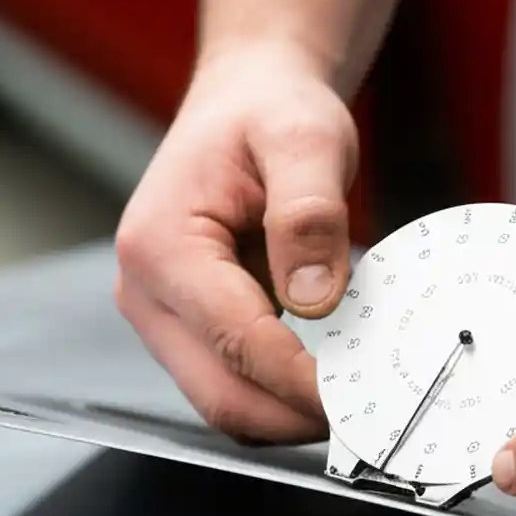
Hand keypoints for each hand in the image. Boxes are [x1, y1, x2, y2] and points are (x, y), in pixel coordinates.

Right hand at [115, 47, 356, 442]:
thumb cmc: (271, 111)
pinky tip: (334, 377)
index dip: (301, 381)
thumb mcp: (305, 139)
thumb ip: (309, 215)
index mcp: (160, 246)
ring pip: (226, 401)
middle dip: (295, 417)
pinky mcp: (191, 327)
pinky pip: (235, 382)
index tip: (363, 396)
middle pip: (220, 397)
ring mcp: (164, 316)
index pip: (236, 342)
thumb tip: (315, 300)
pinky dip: (283, 394)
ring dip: (290, 414)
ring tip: (358, 398)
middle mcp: (145, 291)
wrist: (250, 99)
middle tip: (369, 415)